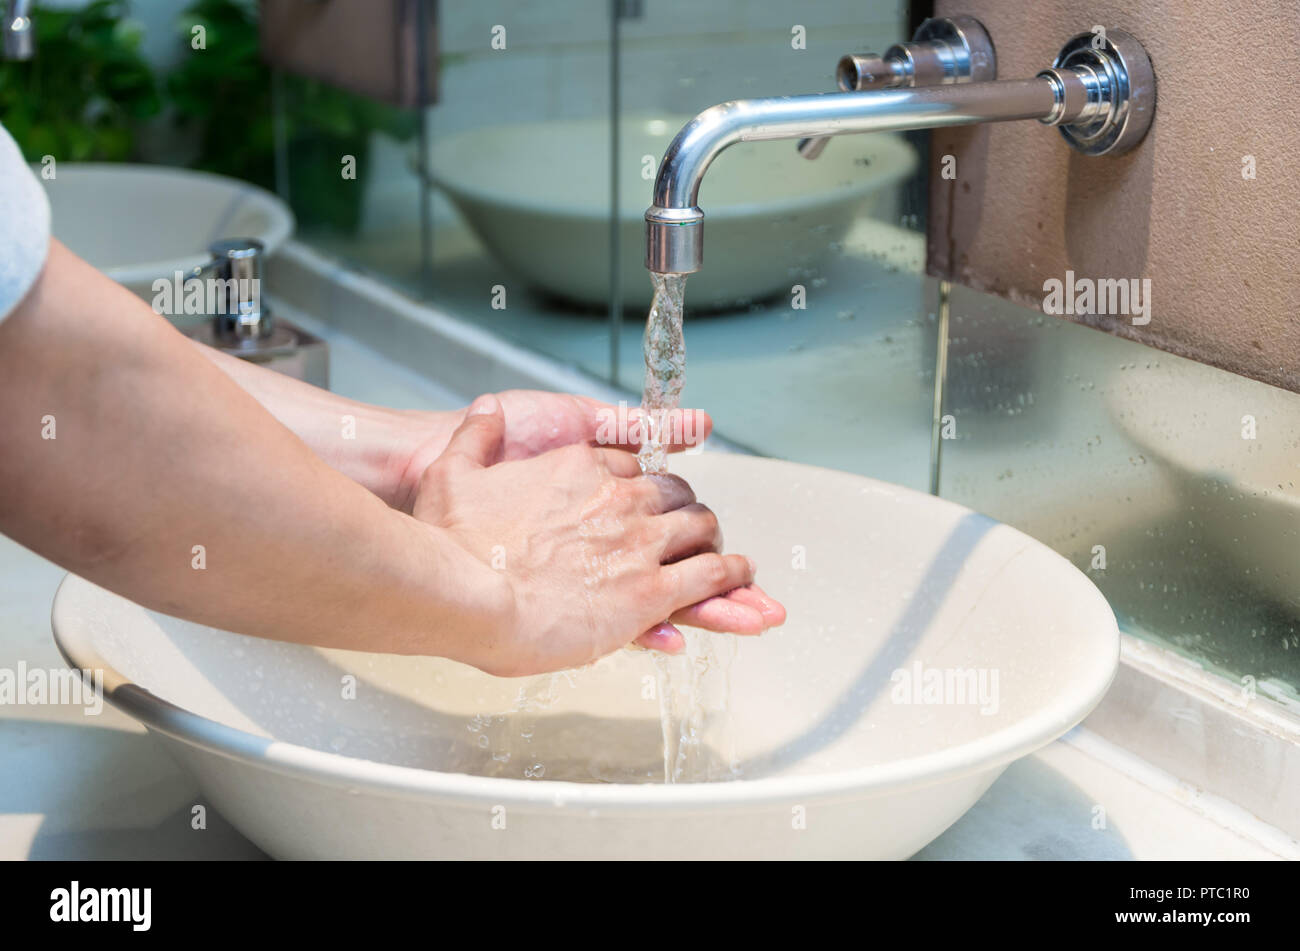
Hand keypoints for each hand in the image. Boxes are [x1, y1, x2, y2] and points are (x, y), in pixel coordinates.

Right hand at [412, 394, 783, 675]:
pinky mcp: (651, 590)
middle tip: (687, 533)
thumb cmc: (454, 544)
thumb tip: (484, 409)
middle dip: (682, 511)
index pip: (629, 464)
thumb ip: (474, 437)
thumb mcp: (453, 473)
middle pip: (674, 493)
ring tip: (726, 560)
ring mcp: (639, 543)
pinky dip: (731, 578)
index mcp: (579, 469)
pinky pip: (710, 575)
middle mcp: (618, 498)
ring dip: (713, 541)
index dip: (638, 484)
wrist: (467, 597)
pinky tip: (742, 585)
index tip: (640, 498)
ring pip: (700, 528)